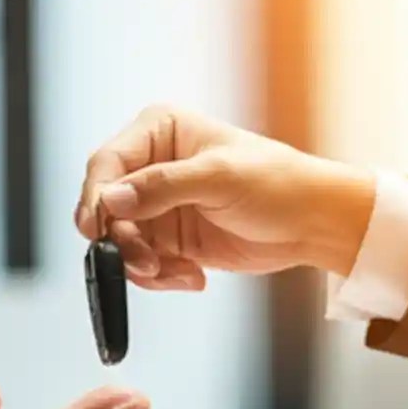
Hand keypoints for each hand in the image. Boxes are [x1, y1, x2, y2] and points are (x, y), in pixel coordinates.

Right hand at [75, 105, 375, 289]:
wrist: (311, 223)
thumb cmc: (277, 183)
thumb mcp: (218, 178)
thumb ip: (162, 186)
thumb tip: (112, 199)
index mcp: (160, 132)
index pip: (108, 162)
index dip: (96, 197)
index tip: (97, 229)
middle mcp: (152, 166)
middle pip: (106, 206)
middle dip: (121, 240)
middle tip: (143, 262)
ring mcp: (159, 205)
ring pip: (121, 241)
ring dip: (140, 264)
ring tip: (170, 273)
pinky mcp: (169, 239)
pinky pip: (143, 263)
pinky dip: (160, 276)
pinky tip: (192, 277)